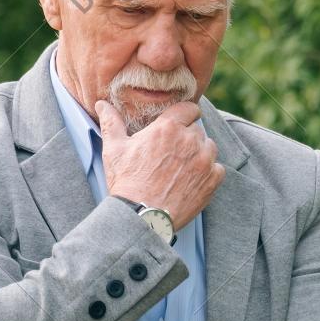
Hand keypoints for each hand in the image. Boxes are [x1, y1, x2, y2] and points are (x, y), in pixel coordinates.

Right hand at [96, 98, 223, 226]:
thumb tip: (102, 104)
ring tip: (183, 167)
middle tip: (173, 152)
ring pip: (209, 147)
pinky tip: (192, 180)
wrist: (142, 216)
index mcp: (168, 128)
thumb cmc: (127, 182)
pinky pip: (218, 168)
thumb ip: (111, 123)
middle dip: (187, 137)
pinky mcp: (212, 180)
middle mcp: (190, 140)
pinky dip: (209, 173)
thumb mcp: (114, 150)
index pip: (189, 108)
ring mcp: (203, 161)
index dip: (185, 114)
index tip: (181, 121)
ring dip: (200, 153)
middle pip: (196, 130)